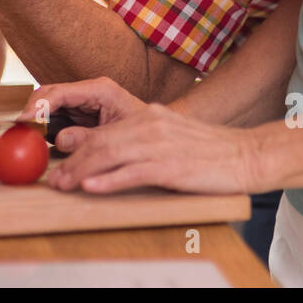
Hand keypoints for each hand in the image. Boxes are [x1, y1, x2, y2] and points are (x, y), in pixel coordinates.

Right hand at [18, 77, 147, 151]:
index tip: (23, 120)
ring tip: (25, 133)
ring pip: (50, 103)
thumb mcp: (116, 136)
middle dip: (33, 109)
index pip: (60, 92)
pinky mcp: (82, 111)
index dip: (38, 106)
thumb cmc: (144, 132)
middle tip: (18, 128)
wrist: (159, 135)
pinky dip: (45, 123)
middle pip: (50, 93)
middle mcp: (89, 91)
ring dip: (37, 117)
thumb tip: (60, 140)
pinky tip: (38, 136)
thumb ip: (88, 138)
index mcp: (100, 89)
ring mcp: (84, 100)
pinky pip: (57, 114)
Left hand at [48, 102, 268, 195]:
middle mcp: (151, 125)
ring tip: (64, 184)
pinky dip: (109, 180)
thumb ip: (142, 140)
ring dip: (81, 171)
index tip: (60, 162)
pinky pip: (133, 173)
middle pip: (100, 142)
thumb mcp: (171, 136)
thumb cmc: (211, 151)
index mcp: (150, 117)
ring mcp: (161, 145)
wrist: (247, 154)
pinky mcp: (172, 166)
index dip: (77, 147)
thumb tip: (112, 152)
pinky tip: (92, 186)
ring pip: (110, 155)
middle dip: (72, 161)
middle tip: (54, 178)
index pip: (104, 131)